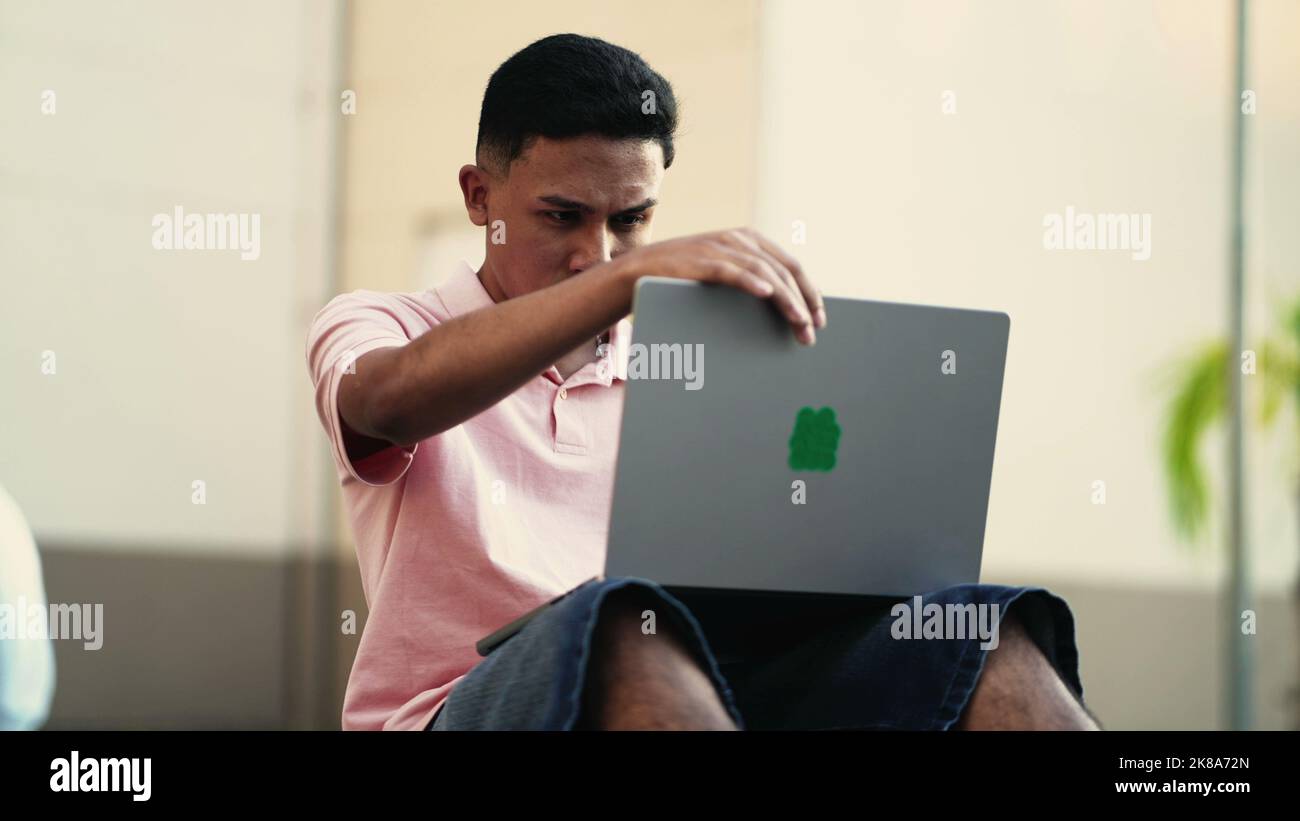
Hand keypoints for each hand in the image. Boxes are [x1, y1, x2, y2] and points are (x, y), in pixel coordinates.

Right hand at [609, 227, 825, 344]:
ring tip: (797, 322)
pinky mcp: (701, 260)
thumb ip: (751, 279)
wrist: (638, 272)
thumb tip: (785, 311)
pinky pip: (731, 271)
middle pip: (783, 271)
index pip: (791, 265)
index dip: (809, 292)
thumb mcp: (723, 273)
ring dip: (785, 300)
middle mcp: (739, 239)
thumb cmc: (685, 279)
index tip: (819, 320)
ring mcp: (720, 247)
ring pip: (764, 273)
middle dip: (802, 303)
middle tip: (810, 332)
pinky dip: (750, 281)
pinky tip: (766, 294)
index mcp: (750, 240)